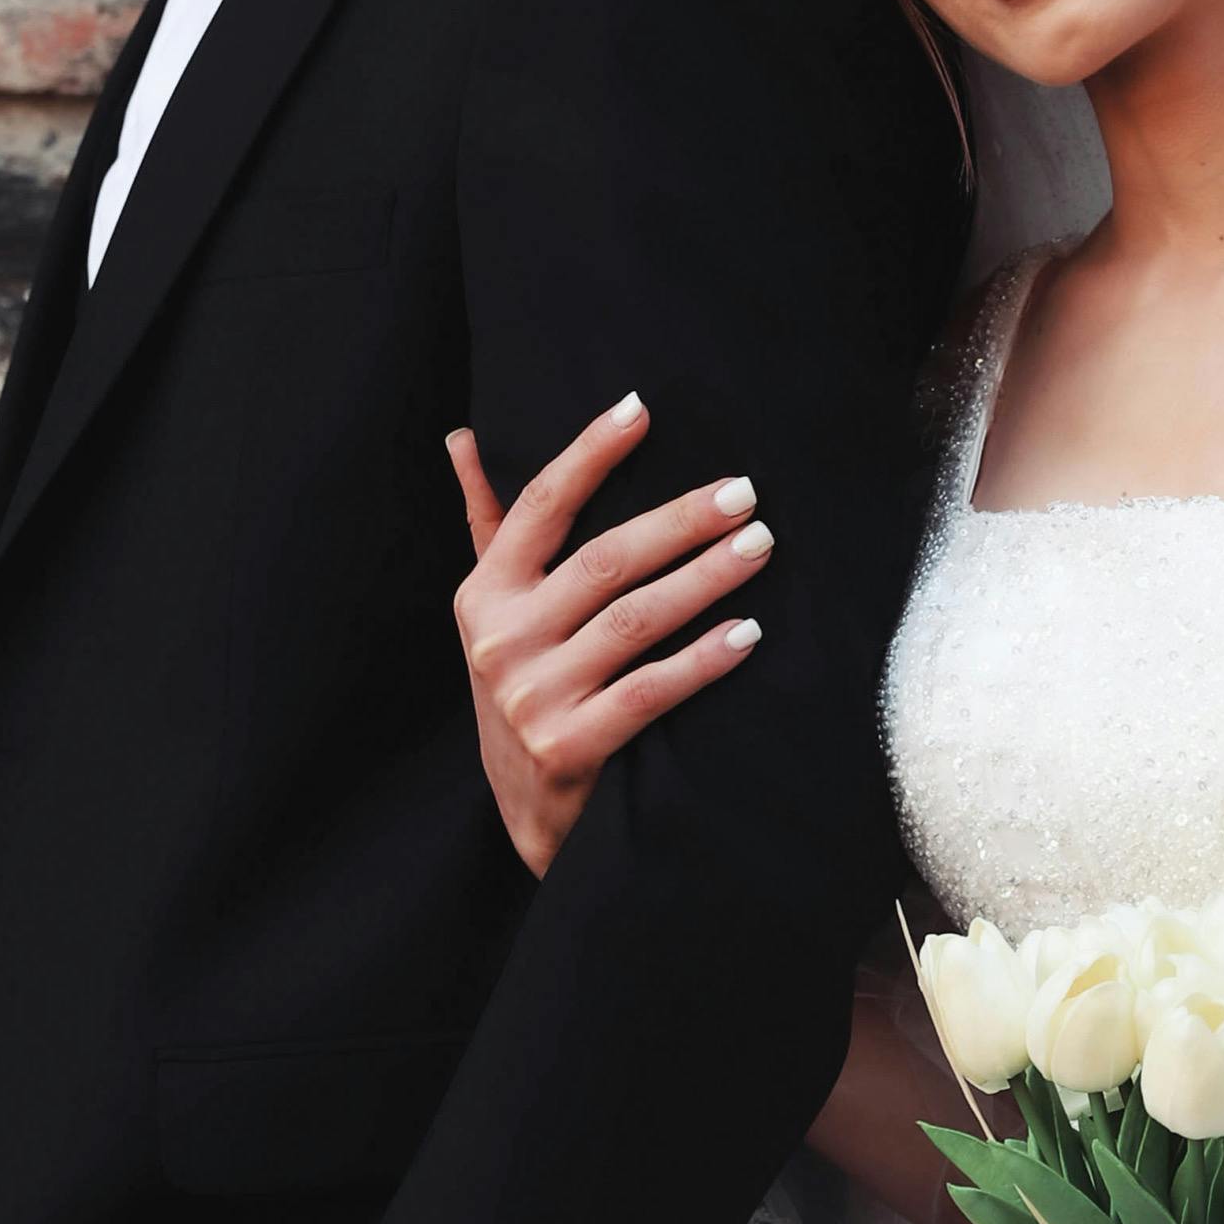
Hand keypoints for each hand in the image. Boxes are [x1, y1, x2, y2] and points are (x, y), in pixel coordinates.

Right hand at [448, 396, 773, 876]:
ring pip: (634, 621)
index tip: (641, 407)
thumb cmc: (525, 690)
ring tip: (760, 546)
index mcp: (483, 593)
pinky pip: (649, 692)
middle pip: (603, 561)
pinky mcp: (568, 747)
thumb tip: (464, 439)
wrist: (528, 815)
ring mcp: (532, 696)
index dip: (589, 454)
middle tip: (744, 492)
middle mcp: (499, 638)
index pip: (538, 506)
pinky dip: (701, 661)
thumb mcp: (493, 611)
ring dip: (705, 579)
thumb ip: (488, 526)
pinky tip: (748, 633)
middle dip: (680, 521)